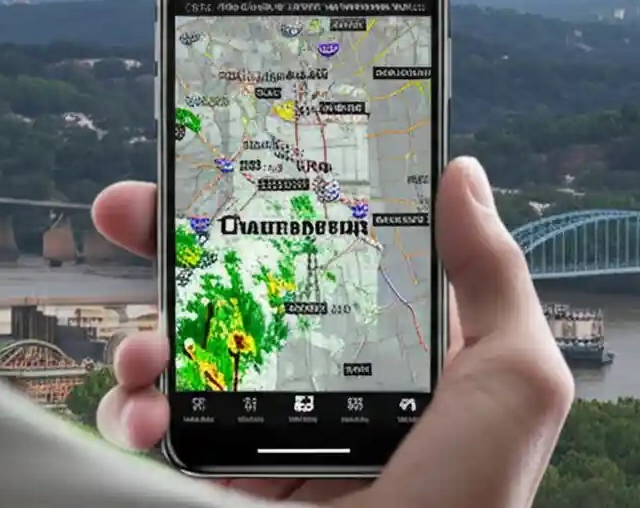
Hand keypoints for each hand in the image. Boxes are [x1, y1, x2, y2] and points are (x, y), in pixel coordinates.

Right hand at [91, 157, 573, 506]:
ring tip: (140, 349)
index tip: (233, 166)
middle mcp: (326, 391)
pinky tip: (135, 411)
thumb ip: (494, 275)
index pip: (327, 261)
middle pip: (242, 297)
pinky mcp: (219, 486)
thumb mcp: (512, 382)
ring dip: (146, 336)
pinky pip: (154, 429)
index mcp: (391, 358)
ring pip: (185, 358)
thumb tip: (459, 173)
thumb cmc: (465, 501)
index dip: (279, 211)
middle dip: (179, 250)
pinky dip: (127, 410)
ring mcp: (268, 440)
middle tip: (130, 210)